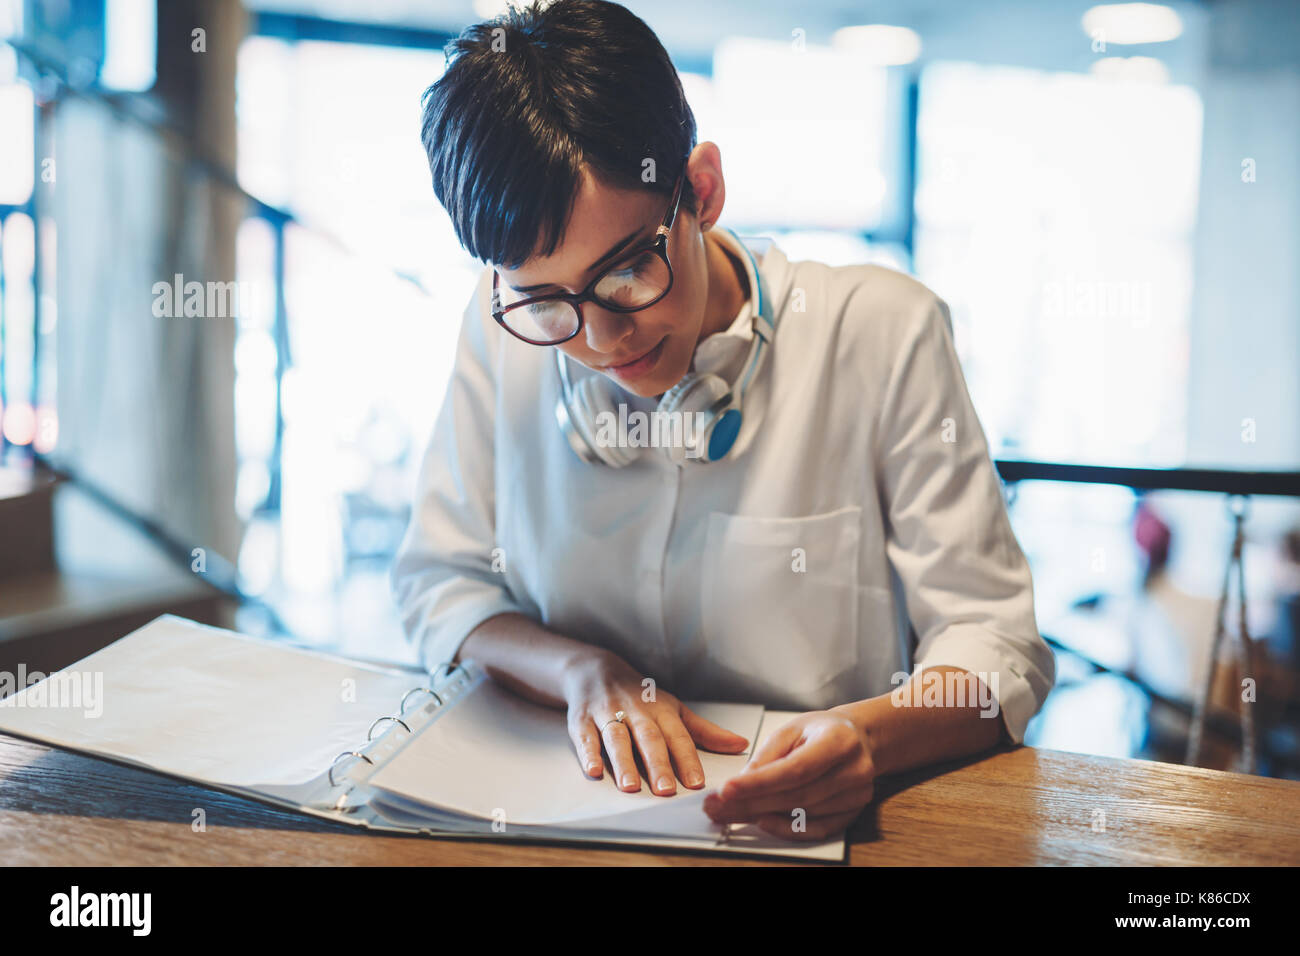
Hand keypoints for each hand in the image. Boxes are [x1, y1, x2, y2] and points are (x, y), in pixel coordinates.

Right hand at [562, 650, 748, 794]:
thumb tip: (741, 745)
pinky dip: (588, 753)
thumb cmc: (641, 697)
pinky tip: (594, 770)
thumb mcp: (675, 709)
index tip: (697, 783)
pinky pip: (585, 737)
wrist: (596, 671)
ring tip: (631, 787)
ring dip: (623, 762)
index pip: (678, 737)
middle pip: (648, 739)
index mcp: (662, 711)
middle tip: (666, 790)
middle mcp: (636, 712)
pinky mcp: (582, 720)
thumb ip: (705, 732)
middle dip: (657, 764)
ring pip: (617, 738)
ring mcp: (608, 714)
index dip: (687, 760)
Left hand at [702, 709, 874, 840]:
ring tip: (730, 812)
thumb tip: (741, 784)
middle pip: (797, 796)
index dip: (759, 783)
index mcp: (840, 740)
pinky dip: (787, 829)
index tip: (727, 789)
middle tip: (717, 806)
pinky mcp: (853, 812)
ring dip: (762, 816)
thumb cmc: (822, 730)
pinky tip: (762, 822)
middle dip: (752, 804)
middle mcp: (854, 770)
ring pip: (803, 814)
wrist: (859, 738)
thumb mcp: (792, 729)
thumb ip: (767, 756)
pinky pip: (817, 829)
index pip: (796, 769)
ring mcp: (857, 795)